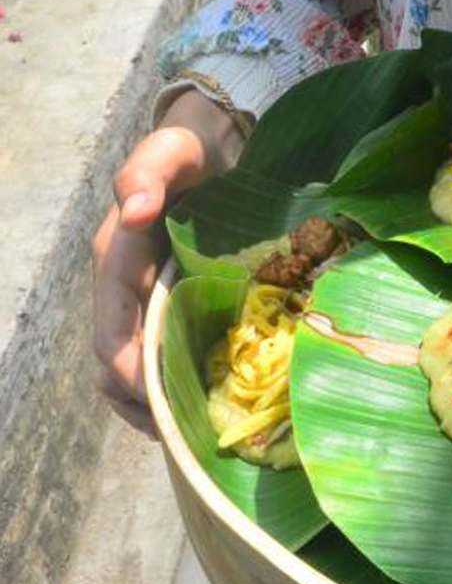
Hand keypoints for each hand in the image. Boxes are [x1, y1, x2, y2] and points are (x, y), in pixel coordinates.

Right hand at [92, 90, 243, 429]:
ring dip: (149, 402)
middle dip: (138, 400)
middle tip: (176, 434)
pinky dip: (166, 385)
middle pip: (113, 358)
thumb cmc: (189, 154)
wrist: (207, 150)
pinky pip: (154, 355)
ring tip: (184, 434)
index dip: (127, 367)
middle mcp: (121, 287)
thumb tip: (136, 209)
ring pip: (127, 365)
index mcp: (116, 259)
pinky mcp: (166, 305)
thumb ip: (149, 172)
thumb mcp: (171, 151)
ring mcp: (141, 299)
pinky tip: (194, 407)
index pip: (111, 326)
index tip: (154, 398)